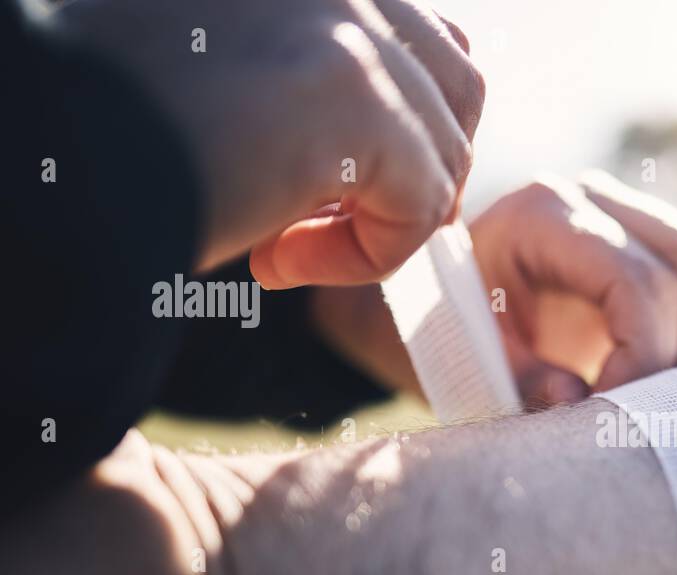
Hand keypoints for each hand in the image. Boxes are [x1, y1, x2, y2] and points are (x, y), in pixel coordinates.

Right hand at [54, 0, 483, 286]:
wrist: (25, 152)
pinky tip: (278, 263)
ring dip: (388, 211)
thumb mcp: (210, 75)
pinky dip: (371, 254)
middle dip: (413, 162)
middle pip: (450, 72)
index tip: (313, 186)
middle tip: (333, 219)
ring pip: (448, 139)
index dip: (391, 119)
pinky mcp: (352, 93)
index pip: (402, 28)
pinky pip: (422, 201)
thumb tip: (365, 145)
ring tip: (292, 245)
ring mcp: (344, 18)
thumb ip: (291, 77)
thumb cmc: (88, 130)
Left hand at [469, 172, 676, 402]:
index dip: (643, 355)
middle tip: (645, 409)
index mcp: (541, 215)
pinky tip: (655, 372)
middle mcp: (594, 197)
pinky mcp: (647, 238)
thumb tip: (575, 400)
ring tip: (653, 393)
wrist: (439, 310)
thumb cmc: (449, 337)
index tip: (613, 410)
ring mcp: (625, 210)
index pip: (634, 281)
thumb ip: (519, 381)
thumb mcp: (467, 363)